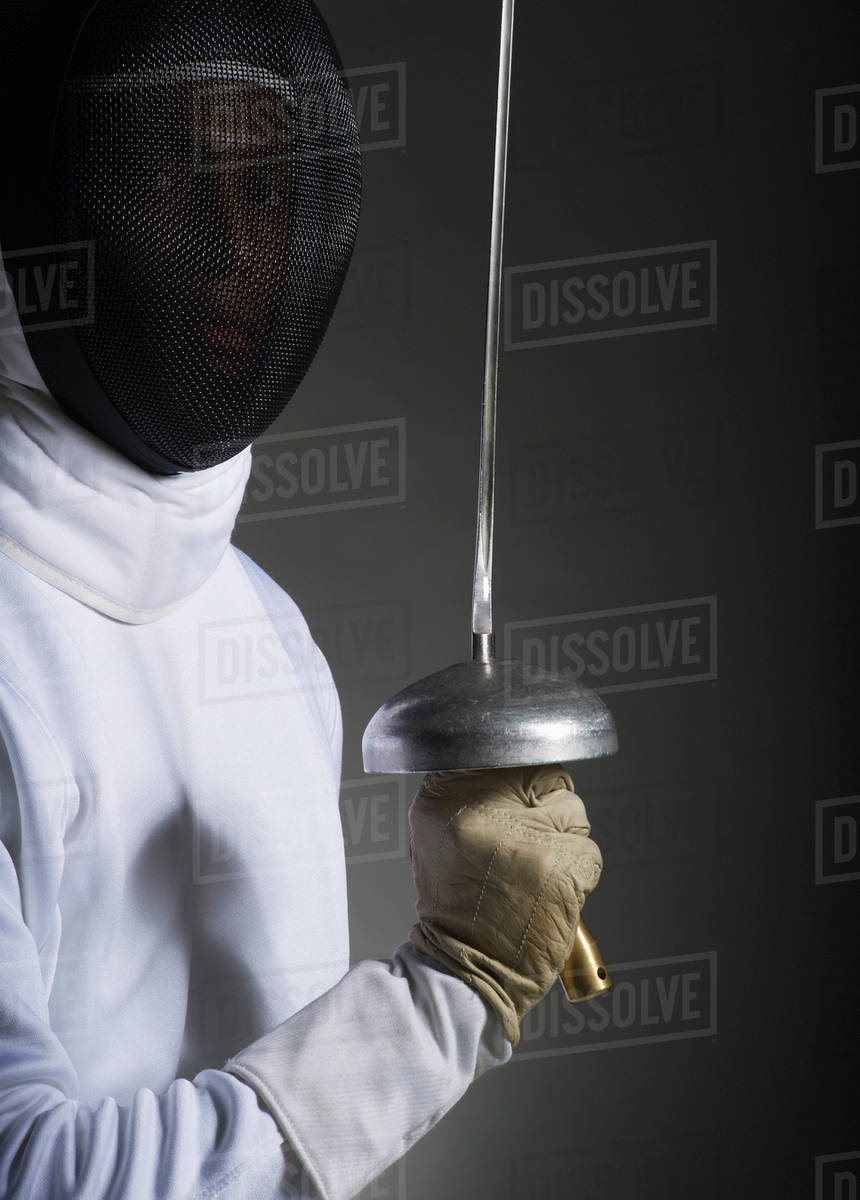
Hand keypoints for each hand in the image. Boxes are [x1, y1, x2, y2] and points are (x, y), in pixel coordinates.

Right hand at [408, 764, 601, 1047]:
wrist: (463, 968)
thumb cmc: (456, 904)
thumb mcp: (436, 834)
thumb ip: (468, 791)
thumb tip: (514, 763)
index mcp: (446, 793)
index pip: (507, 753)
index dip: (518, 782)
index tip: (512, 807)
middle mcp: (485, 809)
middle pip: (546, 777)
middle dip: (544, 809)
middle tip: (520, 850)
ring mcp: (526, 837)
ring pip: (573, 811)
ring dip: (564, 841)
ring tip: (531, 874)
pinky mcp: (562, 866)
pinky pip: (589, 851)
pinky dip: (578, 873)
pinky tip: (550, 892)